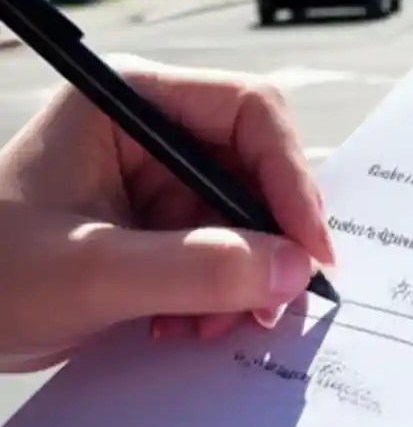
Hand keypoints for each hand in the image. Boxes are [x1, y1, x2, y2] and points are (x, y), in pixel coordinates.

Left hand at [0, 55, 333, 371]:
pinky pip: (226, 249)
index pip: (249, 112)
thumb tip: (293, 269)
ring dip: (245, 276)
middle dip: (268, 238)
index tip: (308, 246)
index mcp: (131, 101)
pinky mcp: (160, 224)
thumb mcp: (90, 271)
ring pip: (249, 216)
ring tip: (210, 325)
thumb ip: (195, 268)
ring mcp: (158, 177)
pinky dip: (223, 293)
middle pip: (258, 166)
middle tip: (274, 300)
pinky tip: (188, 324)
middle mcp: (153, 129)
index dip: (290, 176)